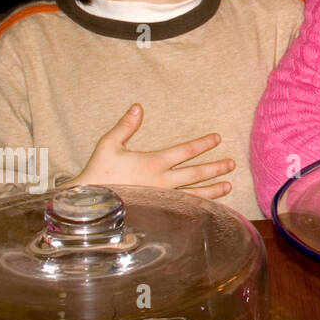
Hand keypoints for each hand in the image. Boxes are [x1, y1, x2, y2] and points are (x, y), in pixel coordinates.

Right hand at [70, 104, 234, 199]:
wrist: (88, 205)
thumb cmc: (97, 172)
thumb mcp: (109, 144)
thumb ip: (126, 126)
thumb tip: (138, 106)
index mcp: (153, 163)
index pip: (185, 151)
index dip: (203, 144)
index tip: (217, 138)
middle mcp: (162, 182)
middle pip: (196, 174)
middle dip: (215, 168)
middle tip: (232, 164)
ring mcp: (161, 199)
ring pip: (194, 195)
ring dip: (213, 190)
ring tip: (228, 186)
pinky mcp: (158, 213)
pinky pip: (183, 211)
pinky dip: (199, 210)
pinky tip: (210, 210)